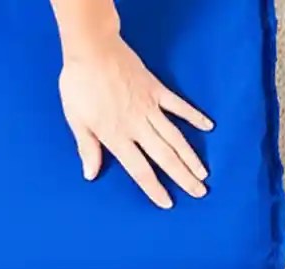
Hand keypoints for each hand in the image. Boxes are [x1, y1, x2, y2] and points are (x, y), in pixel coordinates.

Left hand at [58, 35, 212, 208]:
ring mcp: (150, 107)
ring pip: (175, 137)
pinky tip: (208, 126)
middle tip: (200, 193)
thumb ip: (87, 148)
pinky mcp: (156, 89)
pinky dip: (194, 116)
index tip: (168, 203)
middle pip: (164, 157)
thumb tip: (90, 174)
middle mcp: (137, 125)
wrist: (92, 49)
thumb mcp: (76, 120)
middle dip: (183, 177)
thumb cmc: (79, 85)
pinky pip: (179, 105)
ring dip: (191, 156)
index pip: (139, 170)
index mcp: (116, 136)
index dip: (154, 188)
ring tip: (204, 172)